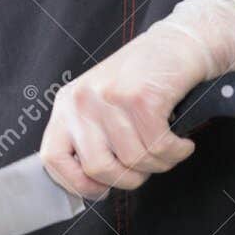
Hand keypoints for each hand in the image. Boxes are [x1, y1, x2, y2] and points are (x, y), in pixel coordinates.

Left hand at [39, 0, 234, 198]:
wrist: (180, 44)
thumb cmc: (144, 81)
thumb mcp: (103, 106)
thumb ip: (91, 139)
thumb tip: (93, 186)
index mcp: (67, 105)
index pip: (52, 158)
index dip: (77, 183)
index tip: (101, 189)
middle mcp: (82, 100)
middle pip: (97, 167)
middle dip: (129, 179)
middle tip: (146, 167)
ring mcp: (110, 97)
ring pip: (134, 160)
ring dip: (160, 163)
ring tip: (169, 148)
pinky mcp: (141, 97)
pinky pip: (159, 147)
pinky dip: (176, 151)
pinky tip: (182, 142)